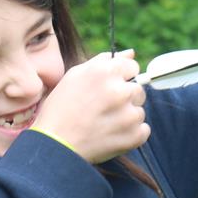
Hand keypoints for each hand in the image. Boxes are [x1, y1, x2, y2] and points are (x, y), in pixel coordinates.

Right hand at [34, 49, 149, 162]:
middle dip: (125, 97)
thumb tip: (131, 53)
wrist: (54, 144)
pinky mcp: (134, 135)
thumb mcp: (75, 76)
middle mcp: (120, 90)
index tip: (109, 89)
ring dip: (127, 117)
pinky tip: (110, 135)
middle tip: (103, 109)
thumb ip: (104, 60)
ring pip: (139, 111)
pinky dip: (131, 134)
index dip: (122, 77)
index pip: (133, 67)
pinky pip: (143, 130)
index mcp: (105, 72)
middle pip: (138, 89)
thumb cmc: (61, 108)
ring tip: (103, 124)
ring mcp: (129, 114)